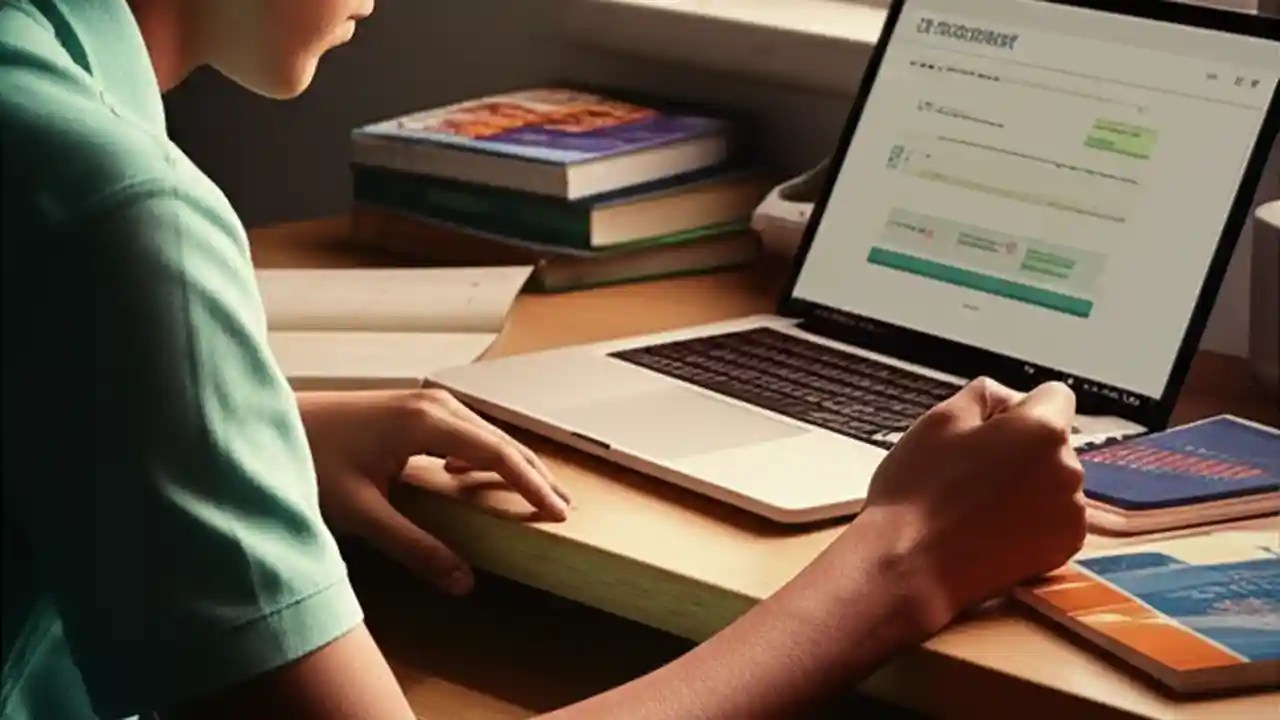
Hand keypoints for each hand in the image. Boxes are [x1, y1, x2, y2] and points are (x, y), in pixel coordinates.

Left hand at [297, 389, 570, 595]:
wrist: (268, 423)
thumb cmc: (308, 458)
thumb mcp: (361, 512)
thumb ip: (415, 547)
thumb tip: (462, 580)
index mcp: (426, 422)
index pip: (497, 453)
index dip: (532, 485)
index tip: (558, 512)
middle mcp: (433, 404)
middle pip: (501, 440)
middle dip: (534, 475)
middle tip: (564, 509)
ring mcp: (424, 402)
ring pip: (486, 434)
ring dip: (513, 464)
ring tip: (537, 495)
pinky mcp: (413, 409)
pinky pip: (465, 431)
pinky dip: (485, 455)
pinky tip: (475, 476)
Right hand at [845, 377, 1085, 633]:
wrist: (911, 565)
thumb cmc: (918, 491)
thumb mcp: (938, 419)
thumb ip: (984, 394)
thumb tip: (1006, 398)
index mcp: (1042, 430)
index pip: (1054, 394)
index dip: (1018, 405)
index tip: (986, 428)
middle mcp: (1069, 470)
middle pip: (1053, 440)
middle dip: (1021, 446)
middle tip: (970, 468)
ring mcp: (1070, 513)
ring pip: (1052, 479)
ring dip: (1026, 482)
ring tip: (976, 501)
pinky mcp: (1063, 547)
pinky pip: (1053, 515)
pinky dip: (1029, 516)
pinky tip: (990, 525)